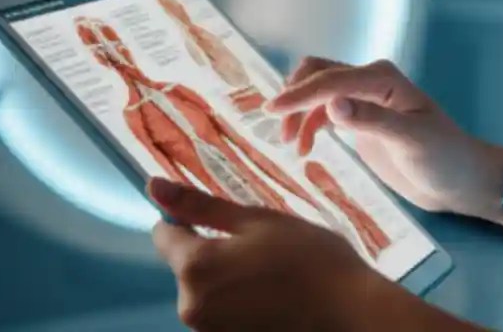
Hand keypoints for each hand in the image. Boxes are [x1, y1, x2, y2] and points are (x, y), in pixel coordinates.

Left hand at [148, 178, 386, 331]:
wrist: (350, 314)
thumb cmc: (309, 259)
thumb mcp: (256, 220)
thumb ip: (200, 205)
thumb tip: (152, 185)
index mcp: (194, 267)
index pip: (163, 234)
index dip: (190, 220)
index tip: (226, 220)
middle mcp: (191, 306)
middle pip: (185, 264)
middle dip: (213, 251)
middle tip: (261, 246)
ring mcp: (209, 331)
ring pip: (205, 289)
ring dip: (227, 277)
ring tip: (271, 273)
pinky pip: (222, 312)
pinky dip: (240, 301)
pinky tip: (273, 296)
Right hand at [266, 58, 502, 226]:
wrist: (459, 181)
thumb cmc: (443, 158)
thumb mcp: (410, 140)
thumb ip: (371, 121)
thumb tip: (332, 105)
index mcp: (383, 78)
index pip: (332, 79)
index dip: (300, 94)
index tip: (272, 111)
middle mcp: (370, 81)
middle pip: (318, 73)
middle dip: (294, 97)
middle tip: (279, 128)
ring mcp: (364, 100)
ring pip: (317, 92)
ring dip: (299, 113)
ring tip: (292, 146)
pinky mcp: (360, 120)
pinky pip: (322, 112)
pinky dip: (308, 125)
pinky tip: (305, 149)